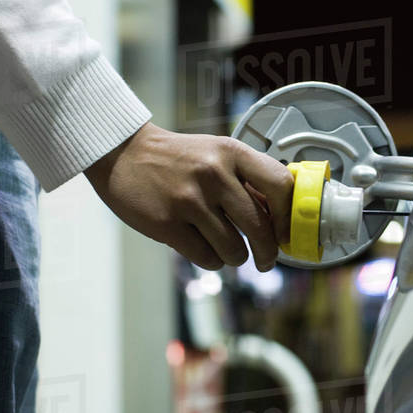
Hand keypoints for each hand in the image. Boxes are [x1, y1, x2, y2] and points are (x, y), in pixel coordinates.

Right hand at [84, 122, 292, 270]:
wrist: (123, 154)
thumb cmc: (179, 158)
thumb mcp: (217, 153)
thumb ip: (249, 178)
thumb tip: (283, 216)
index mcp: (232, 151)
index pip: (281, 185)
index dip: (288, 216)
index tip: (286, 232)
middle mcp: (214, 173)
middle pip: (261, 228)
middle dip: (268, 253)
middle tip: (267, 260)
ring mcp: (189, 200)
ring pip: (235, 250)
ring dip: (235, 257)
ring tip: (227, 248)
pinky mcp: (167, 223)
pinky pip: (207, 258)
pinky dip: (211, 259)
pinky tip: (203, 246)